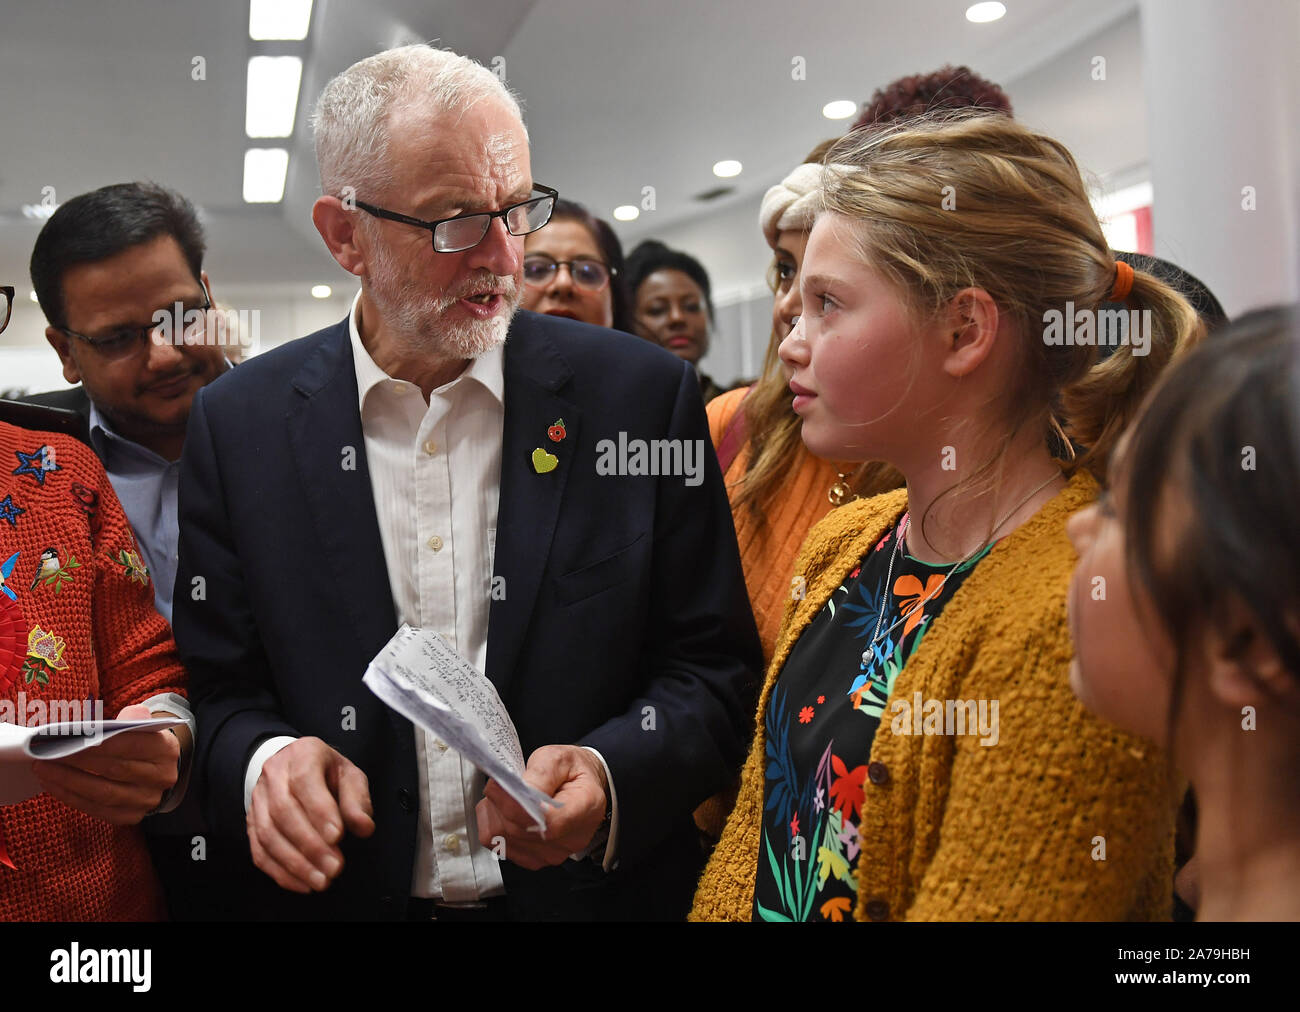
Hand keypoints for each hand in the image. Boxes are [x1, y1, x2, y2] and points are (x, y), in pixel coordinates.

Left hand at [33, 704, 178, 825]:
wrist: (155, 770)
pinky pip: (97, 810)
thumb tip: (129, 715)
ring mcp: (147, 801)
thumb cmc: (140, 743)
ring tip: (43, 768)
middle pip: (115, 770)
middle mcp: (162, 778)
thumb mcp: (142, 725)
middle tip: (47, 753)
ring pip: (103, 793)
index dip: (99, 743)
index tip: (69, 738)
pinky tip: (53, 785)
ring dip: (68, 781)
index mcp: (167, 750)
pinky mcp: (131, 817)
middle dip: (77, 761)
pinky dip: (72, 797)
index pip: (131, 745)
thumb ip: (135, 717)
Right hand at [247, 736, 374, 893]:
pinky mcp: (251, 823)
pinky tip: (302, 883)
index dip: (319, 811)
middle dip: (310, 844)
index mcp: (302, 754)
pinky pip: (259, 851)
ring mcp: (258, 799)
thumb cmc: (325, 772)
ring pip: (268, 834)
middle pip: (284, 812)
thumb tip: (363, 827)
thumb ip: (357, 800)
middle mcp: (274, 774)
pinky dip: (280, 871)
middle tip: (334, 867)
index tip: (337, 836)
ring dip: (295, 863)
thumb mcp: (349, 775)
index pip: (305, 781)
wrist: (294, 765)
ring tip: (321, 880)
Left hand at [475, 745, 607, 870]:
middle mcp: (571, 838)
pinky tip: (504, 811)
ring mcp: (553, 853)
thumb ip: (539, 773)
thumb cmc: (573, 771)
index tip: (498, 785)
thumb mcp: (559, 758)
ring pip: (503, 839)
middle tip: (499, 783)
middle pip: (518, 830)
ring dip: (494, 813)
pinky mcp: (536, 860)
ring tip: (505, 796)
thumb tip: (516, 790)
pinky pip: (500, 846)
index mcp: (584, 807)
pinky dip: (494, 825)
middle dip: (499, 803)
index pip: (545, 821)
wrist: (583, 787)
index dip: (514, 805)